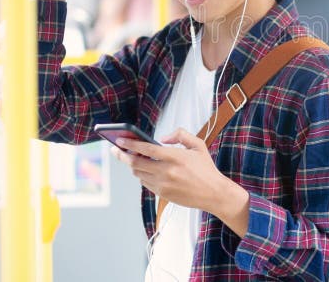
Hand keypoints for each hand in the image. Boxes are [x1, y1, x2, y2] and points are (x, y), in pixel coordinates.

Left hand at [111, 128, 238, 211]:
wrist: (213, 193)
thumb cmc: (206, 168)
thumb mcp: (198, 145)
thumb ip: (180, 135)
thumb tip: (162, 138)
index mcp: (174, 157)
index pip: (146, 149)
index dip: (130, 144)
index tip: (119, 140)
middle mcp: (166, 171)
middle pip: (135, 163)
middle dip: (122, 155)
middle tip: (116, 150)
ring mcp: (163, 184)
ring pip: (138, 173)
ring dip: (133, 165)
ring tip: (131, 158)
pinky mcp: (162, 194)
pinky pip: (145, 183)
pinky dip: (142, 175)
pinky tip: (145, 169)